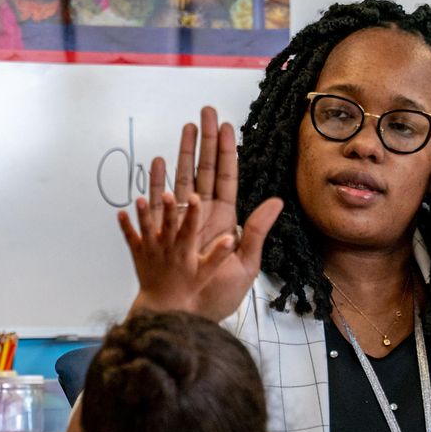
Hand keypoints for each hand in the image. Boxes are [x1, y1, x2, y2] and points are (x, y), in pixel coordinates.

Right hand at [119, 106, 282, 320]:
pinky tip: (155, 165)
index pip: (226, 177)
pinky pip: (156, 205)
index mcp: (224, 220)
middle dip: (205, 141)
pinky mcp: (161, 234)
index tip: (226, 126)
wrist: (189, 318)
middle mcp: (203, 216)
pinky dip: (154, 185)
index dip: (226, 151)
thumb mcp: (245, 264)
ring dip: (182, 155)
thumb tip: (276, 201)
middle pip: (204, 170)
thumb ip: (257, 231)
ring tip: (184, 130)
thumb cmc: (217, 297)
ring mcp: (181, 223)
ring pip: (181, 180)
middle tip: (205, 114)